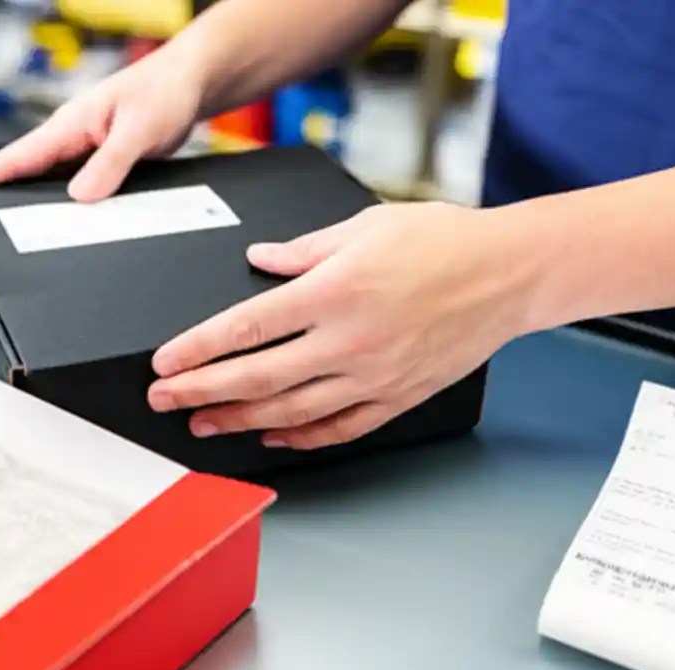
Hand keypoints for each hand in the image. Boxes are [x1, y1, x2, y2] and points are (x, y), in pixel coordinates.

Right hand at [0, 51, 204, 201]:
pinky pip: (76, 190)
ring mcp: (83, 152)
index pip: (13, 158)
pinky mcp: (101, 163)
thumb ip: (110, 164)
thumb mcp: (139, 130)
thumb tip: (81, 197)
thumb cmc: (164, 92)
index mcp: (68, 126)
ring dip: (25, 209)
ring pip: (47, 186)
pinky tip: (59, 230)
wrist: (190, 84)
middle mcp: (70, 139)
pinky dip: (63, 209)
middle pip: (20, 176)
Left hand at [147, 202, 537, 449]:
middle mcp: (350, 340)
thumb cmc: (444, 241)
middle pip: (257, 377)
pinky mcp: (396, 396)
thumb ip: (303, 249)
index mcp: (335, 291)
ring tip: (204, 422)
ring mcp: (374, 375)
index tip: (164, 361)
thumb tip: (260, 259)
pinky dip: (301, 437)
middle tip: (164, 399)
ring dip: (240, 420)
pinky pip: (339, 427)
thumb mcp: (364, 226)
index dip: (197, 349)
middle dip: (201, 390)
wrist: (510, 273)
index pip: (246, 327)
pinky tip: (273, 437)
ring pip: (291, 411)